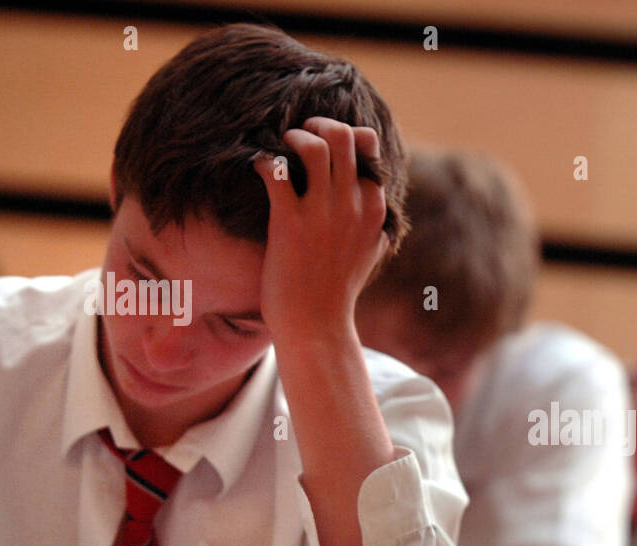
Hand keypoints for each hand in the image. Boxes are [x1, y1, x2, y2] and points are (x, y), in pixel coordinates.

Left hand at [252, 117, 390, 342]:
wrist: (318, 327)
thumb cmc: (337, 291)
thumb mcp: (369, 252)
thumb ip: (375, 222)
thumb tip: (376, 201)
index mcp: (374, 210)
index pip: (367, 150)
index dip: (344, 138)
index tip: (325, 147)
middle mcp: (353, 206)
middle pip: (344, 136)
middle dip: (320, 125)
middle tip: (301, 136)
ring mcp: (324, 213)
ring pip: (316, 145)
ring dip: (294, 137)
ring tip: (283, 148)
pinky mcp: (291, 223)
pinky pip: (276, 170)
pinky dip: (264, 161)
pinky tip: (259, 169)